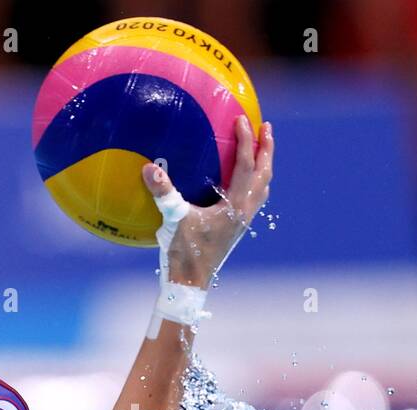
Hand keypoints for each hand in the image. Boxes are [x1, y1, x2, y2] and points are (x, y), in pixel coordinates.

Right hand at [141, 115, 273, 288]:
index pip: (246, 165)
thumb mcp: (172, 220)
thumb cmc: (184, 253)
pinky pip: (252, 198)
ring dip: (263, 165)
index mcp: (235, 206)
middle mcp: (245, 212)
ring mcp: (242, 221)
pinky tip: (241, 180)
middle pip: (264, 174)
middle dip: (266, 149)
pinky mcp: (236, 227)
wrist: (190, 283)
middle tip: (266, 126)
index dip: (246, 141)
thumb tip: (149, 168)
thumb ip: (163, 193)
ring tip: (261, 149)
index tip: (242, 119)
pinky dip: (253, 182)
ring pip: (261, 187)